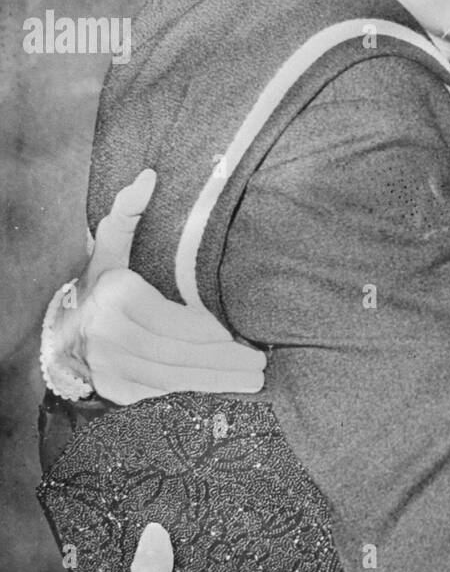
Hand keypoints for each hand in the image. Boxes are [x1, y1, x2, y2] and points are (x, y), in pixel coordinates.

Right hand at [48, 168, 265, 404]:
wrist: (67, 331)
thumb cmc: (105, 284)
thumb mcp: (112, 245)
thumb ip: (130, 211)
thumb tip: (150, 177)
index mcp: (117, 295)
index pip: (175, 320)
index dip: (212, 332)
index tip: (243, 335)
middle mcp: (109, 333)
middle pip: (179, 352)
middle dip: (224, 360)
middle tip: (260, 364)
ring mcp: (110, 365)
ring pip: (173, 378)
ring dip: (216, 381)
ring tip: (252, 380)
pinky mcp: (115, 390)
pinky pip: (161, 395)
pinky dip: (194, 394)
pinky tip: (222, 391)